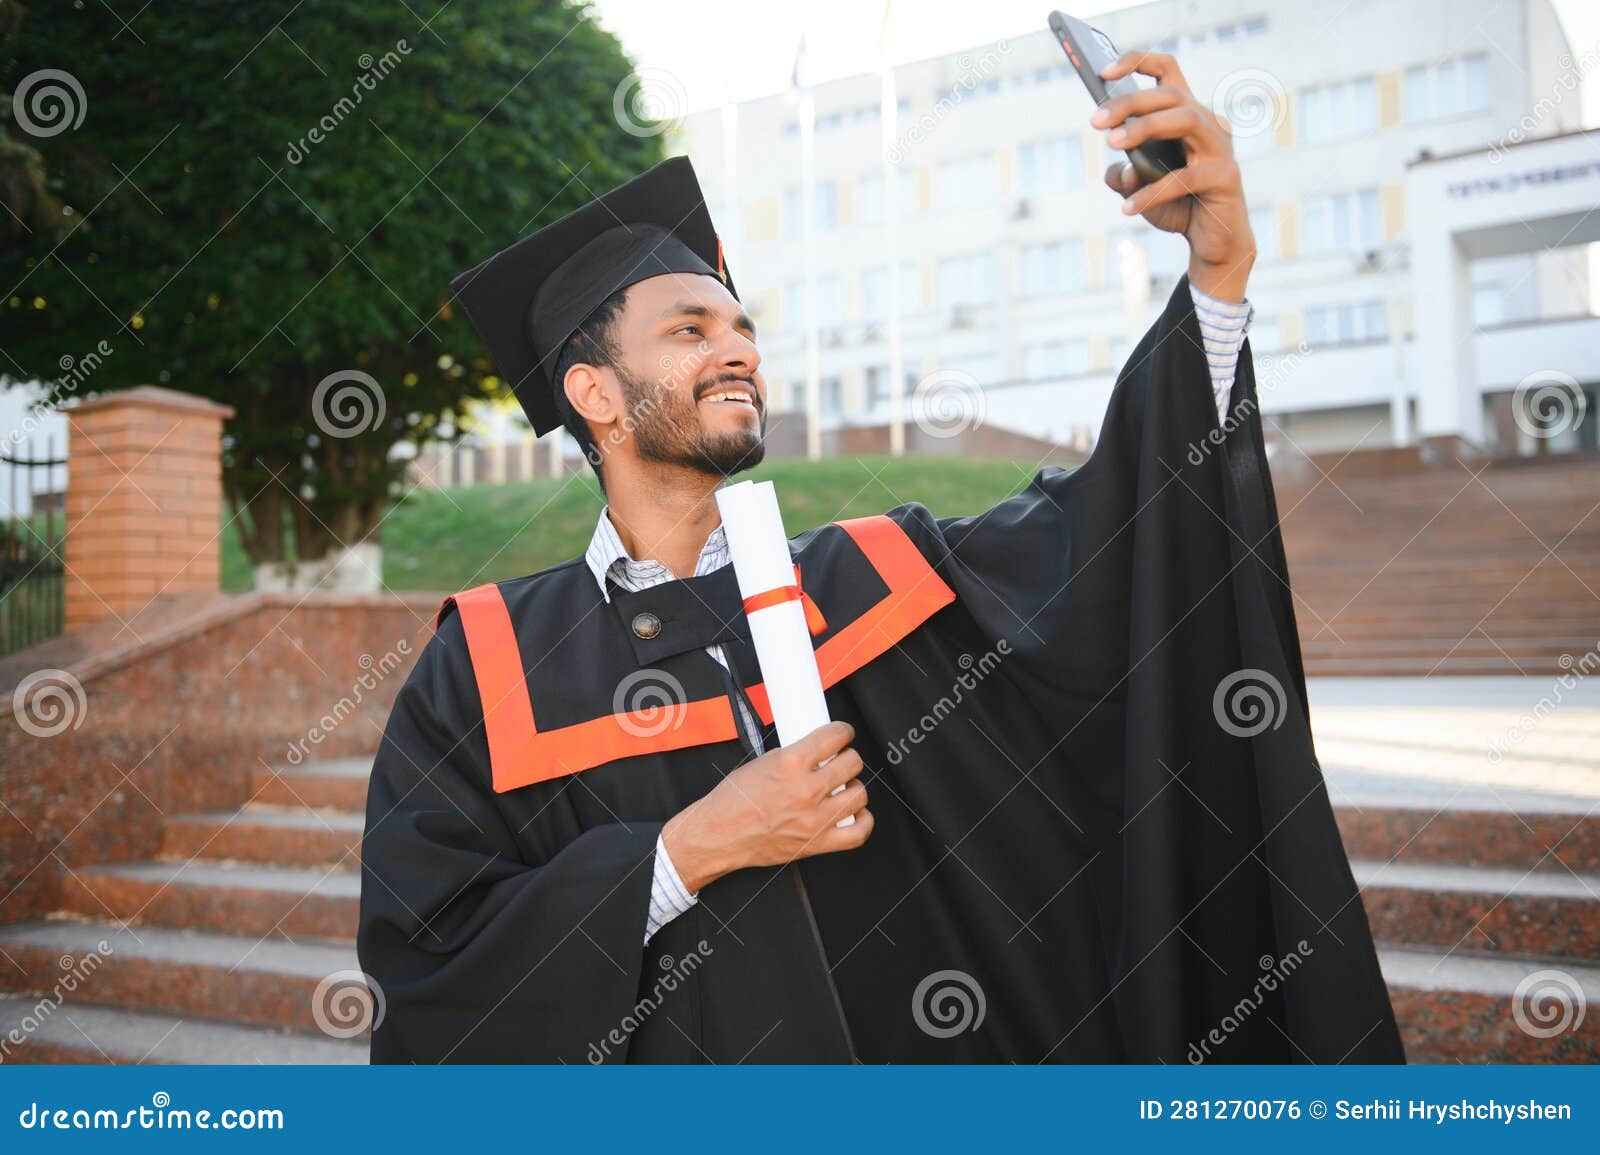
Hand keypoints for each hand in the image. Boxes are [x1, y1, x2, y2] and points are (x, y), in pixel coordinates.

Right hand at [661, 720, 873, 893]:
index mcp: (790, 764)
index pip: (835, 736)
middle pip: (852, 763)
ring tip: (843, 788)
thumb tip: (817, 750)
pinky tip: (853, 813)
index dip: (843, 732)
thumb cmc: (733, 801)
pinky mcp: (817, 843)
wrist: (718, 835)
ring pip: (859, 795)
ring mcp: (814, 819)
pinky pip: (858, 833)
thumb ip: (793, 756)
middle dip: (848, 758)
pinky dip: (862, 820)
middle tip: (840, 761)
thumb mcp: (761, 762)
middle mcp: (805, 790)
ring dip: (854, 788)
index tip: (843, 735)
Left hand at [1092, 51, 1254, 301]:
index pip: (1167, 72)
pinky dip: (1152, 192)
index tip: (1104, 72)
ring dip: (1145, 128)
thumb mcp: (1140, 190)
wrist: (1212, 243)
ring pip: (1185, 119)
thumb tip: (1117, 168)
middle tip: (1095, 121)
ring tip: (1113, 145)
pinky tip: (1128, 208)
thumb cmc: (1179, 207)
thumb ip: (1123, 176)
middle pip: (1170, 94)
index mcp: (1186, 116)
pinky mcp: (1226, 176)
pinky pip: (1185, 178)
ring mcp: (1220, 148)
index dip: (1138, 62)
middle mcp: (1208, 124)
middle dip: (1129, 103)